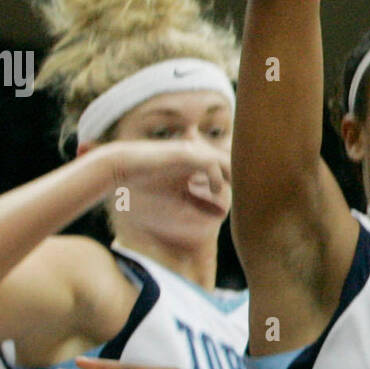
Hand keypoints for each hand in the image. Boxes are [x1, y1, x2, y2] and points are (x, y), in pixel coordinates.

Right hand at [88, 139, 231, 211]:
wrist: (120, 169)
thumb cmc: (145, 185)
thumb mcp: (178, 199)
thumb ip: (200, 205)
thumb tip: (223, 215)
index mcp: (197, 165)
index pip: (228, 171)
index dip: (238, 186)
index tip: (243, 202)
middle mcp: (198, 156)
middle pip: (232, 163)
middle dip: (242, 180)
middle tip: (248, 199)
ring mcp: (192, 153)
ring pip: (224, 160)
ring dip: (233, 178)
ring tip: (236, 194)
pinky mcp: (184, 154)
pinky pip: (208, 163)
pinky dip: (215, 177)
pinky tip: (215, 191)